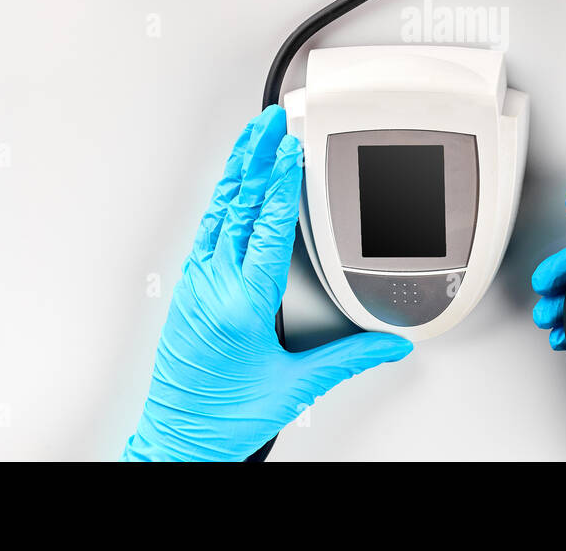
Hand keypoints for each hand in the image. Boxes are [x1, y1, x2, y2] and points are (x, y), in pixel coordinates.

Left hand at [123, 106, 413, 460]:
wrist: (176, 443)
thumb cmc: (223, 419)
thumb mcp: (296, 388)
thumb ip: (350, 359)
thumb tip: (389, 345)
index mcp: (243, 302)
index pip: (266, 226)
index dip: (280, 181)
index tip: (291, 147)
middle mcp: (213, 285)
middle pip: (237, 204)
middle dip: (257, 157)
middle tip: (270, 121)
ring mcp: (195, 284)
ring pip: (217, 212)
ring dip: (236, 171)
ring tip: (250, 137)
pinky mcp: (187, 291)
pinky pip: (206, 232)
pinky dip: (222, 201)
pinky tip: (231, 188)